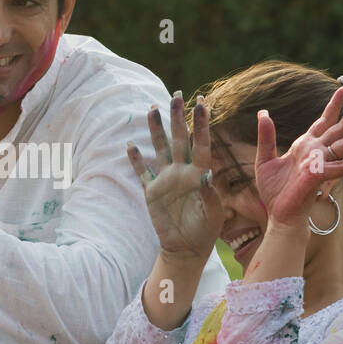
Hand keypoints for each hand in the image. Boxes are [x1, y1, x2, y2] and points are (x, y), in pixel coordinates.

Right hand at [126, 91, 223, 261]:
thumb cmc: (205, 231)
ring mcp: (166, 180)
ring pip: (160, 148)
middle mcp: (182, 172)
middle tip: (175, 95)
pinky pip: (142, 172)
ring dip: (155, 130)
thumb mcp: (212, 213)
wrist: (187, 248)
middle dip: (177, 117)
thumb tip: (206, 174)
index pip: (201, 143)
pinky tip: (130, 145)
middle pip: (179, 139)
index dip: (201, 123)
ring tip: (151, 109)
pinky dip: (136, 160)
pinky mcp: (151, 192)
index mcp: (199, 173)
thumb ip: (209, 193)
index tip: (202, 102)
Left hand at [254, 84, 342, 228]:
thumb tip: (263, 113)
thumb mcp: (265, 159)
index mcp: (306, 145)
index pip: (325, 120)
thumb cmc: (275, 191)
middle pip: (341, 126)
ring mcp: (322, 163)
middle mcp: (318, 152)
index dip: (335, 103)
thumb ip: (266, 136)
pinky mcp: (321, 176)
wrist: (278, 214)